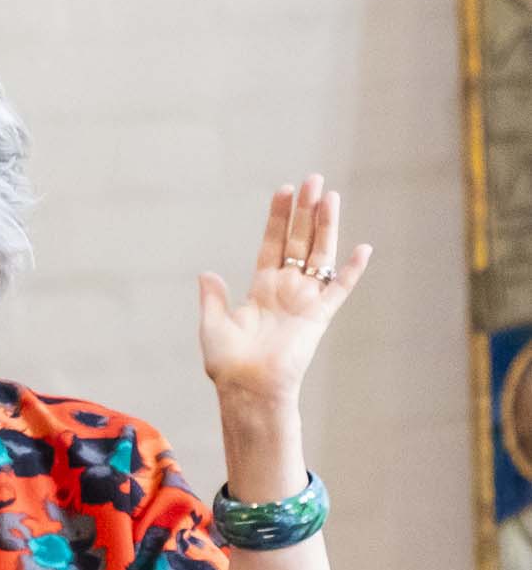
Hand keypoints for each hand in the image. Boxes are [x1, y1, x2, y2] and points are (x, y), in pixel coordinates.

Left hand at [197, 176, 371, 408]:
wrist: (249, 389)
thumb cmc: (228, 364)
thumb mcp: (213, 325)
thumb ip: (213, 298)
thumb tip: (206, 274)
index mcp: (261, 288)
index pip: (273, 243)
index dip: (279, 217)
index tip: (285, 190)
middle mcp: (285, 290)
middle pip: (300, 241)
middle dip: (305, 211)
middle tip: (313, 180)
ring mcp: (304, 301)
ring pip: (320, 255)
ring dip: (327, 227)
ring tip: (331, 196)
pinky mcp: (319, 317)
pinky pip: (340, 290)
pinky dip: (353, 271)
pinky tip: (363, 249)